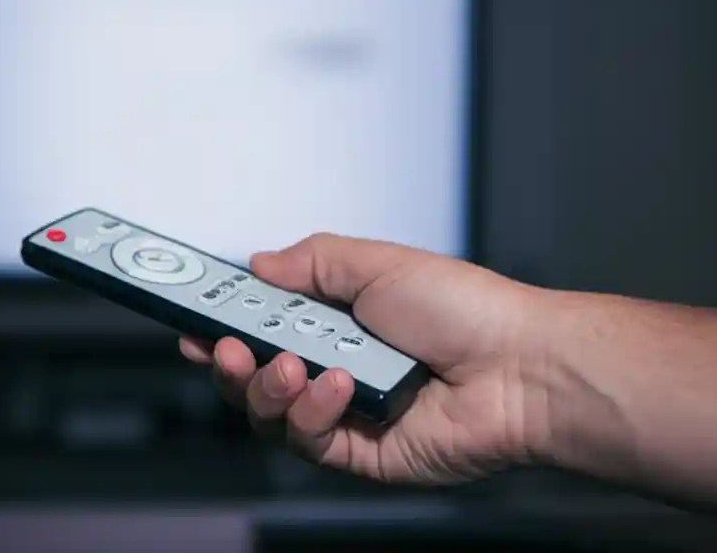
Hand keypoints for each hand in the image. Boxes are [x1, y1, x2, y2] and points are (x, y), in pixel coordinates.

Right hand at [180, 233, 550, 483]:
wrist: (521, 367)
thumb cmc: (467, 310)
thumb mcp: (379, 263)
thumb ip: (312, 262)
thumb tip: (259, 264)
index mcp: (337, 321)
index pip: (262, 326)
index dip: (224, 325)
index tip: (195, 321)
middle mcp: (334, 367)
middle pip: (253, 376)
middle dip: (228, 362)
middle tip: (221, 347)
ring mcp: (346, 414)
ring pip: (270, 414)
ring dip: (266, 388)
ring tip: (288, 366)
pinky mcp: (360, 454)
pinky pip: (309, 443)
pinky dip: (310, 414)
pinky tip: (335, 388)